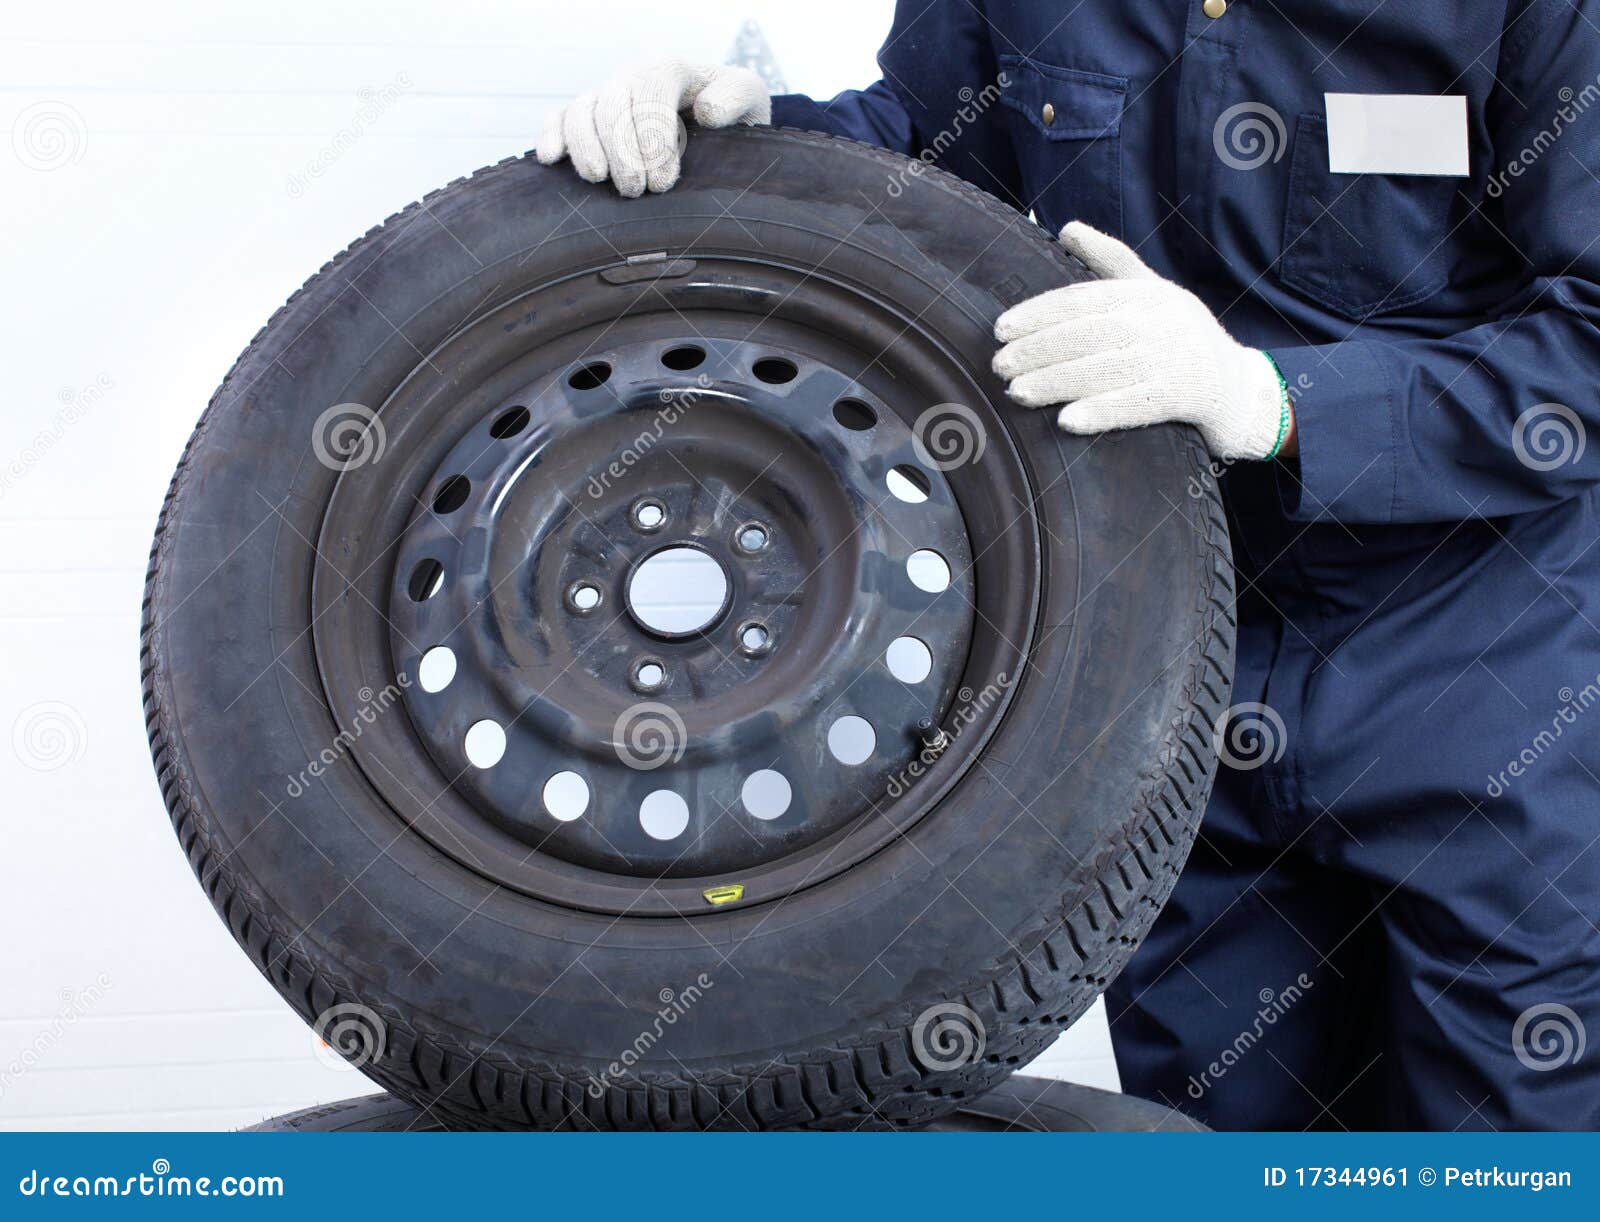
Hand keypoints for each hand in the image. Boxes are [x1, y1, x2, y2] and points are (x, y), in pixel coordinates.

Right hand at [536, 60, 769, 197]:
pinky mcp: (586, 119)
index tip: (662, 183)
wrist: (713, 121)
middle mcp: (630, 77)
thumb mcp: (748, 98)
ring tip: (600, 180)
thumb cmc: (731, 114)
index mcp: (667, 68)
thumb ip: (736, 97)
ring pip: (580, 110)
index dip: (652, 138)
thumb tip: (706, 113)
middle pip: (612, 105)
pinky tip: (552, 158)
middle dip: (622, 152)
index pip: (650, 91)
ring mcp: (605, 97)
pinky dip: (551, 135)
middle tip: (637, 192)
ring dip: (586, 147)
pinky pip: (559, 119)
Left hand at [993, 223, 1292, 459]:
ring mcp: (1175, 358)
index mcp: (1146, 294)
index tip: (1001, 329)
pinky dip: (1101, 412)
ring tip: (1017, 393)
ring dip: (1057, 382)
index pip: (1083, 300)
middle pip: (1088, 333)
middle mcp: (1161, 320)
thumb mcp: (1152, 292)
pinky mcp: (1187, 396)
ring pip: (1105, 369)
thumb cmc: (1183, 340)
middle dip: (1039, 349)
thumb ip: (1110, 261)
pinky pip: (1137, 404)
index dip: (1039, 313)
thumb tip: (1066, 227)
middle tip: (999, 365)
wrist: (1241, 389)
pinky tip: (1067, 421)